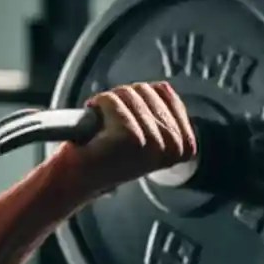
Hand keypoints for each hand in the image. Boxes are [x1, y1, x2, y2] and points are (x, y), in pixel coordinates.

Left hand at [50, 82, 197, 200]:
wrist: (79, 177)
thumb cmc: (108, 154)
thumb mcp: (146, 133)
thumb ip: (160, 110)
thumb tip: (163, 87)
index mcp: (184, 145)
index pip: (164, 90)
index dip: (137, 99)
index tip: (127, 122)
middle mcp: (174, 146)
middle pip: (144, 89)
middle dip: (121, 101)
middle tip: (111, 127)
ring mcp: (153, 142)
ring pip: (127, 93)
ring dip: (107, 106)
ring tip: (102, 129)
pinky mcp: (129, 137)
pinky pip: (110, 100)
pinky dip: (96, 107)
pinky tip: (93, 129)